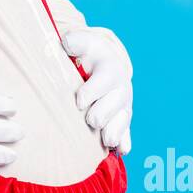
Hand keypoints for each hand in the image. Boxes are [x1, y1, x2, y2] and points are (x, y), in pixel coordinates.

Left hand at [62, 27, 133, 154]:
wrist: (104, 62)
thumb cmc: (88, 53)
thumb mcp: (82, 42)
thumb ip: (75, 41)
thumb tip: (65, 43)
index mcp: (111, 68)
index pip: (105, 80)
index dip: (93, 91)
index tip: (79, 101)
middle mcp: (120, 88)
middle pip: (115, 104)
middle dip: (102, 114)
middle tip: (91, 120)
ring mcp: (123, 104)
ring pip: (122, 120)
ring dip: (115, 131)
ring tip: (106, 141)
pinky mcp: (122, 118)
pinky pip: (126, 132)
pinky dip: (124, 142)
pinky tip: (120, 151)